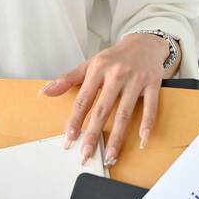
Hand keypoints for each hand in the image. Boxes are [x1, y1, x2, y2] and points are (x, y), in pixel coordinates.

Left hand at [38, 33, 174, 166]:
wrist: (143, 43)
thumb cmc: (114, 58)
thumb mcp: (89, 64)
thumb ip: (67, 79)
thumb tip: (45, 91)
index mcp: (98, 70)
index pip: (83, 100)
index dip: (75, 120)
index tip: (69, 138)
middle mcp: (116, 75)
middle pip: (102, 110)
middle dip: (93, 134)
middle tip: (86, 153)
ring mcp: (136, 80)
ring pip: (124, 113)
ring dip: (117, 137)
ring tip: (110, 155)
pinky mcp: (153, 84)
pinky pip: (150, 107)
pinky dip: (147, 124)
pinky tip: (142, 140)